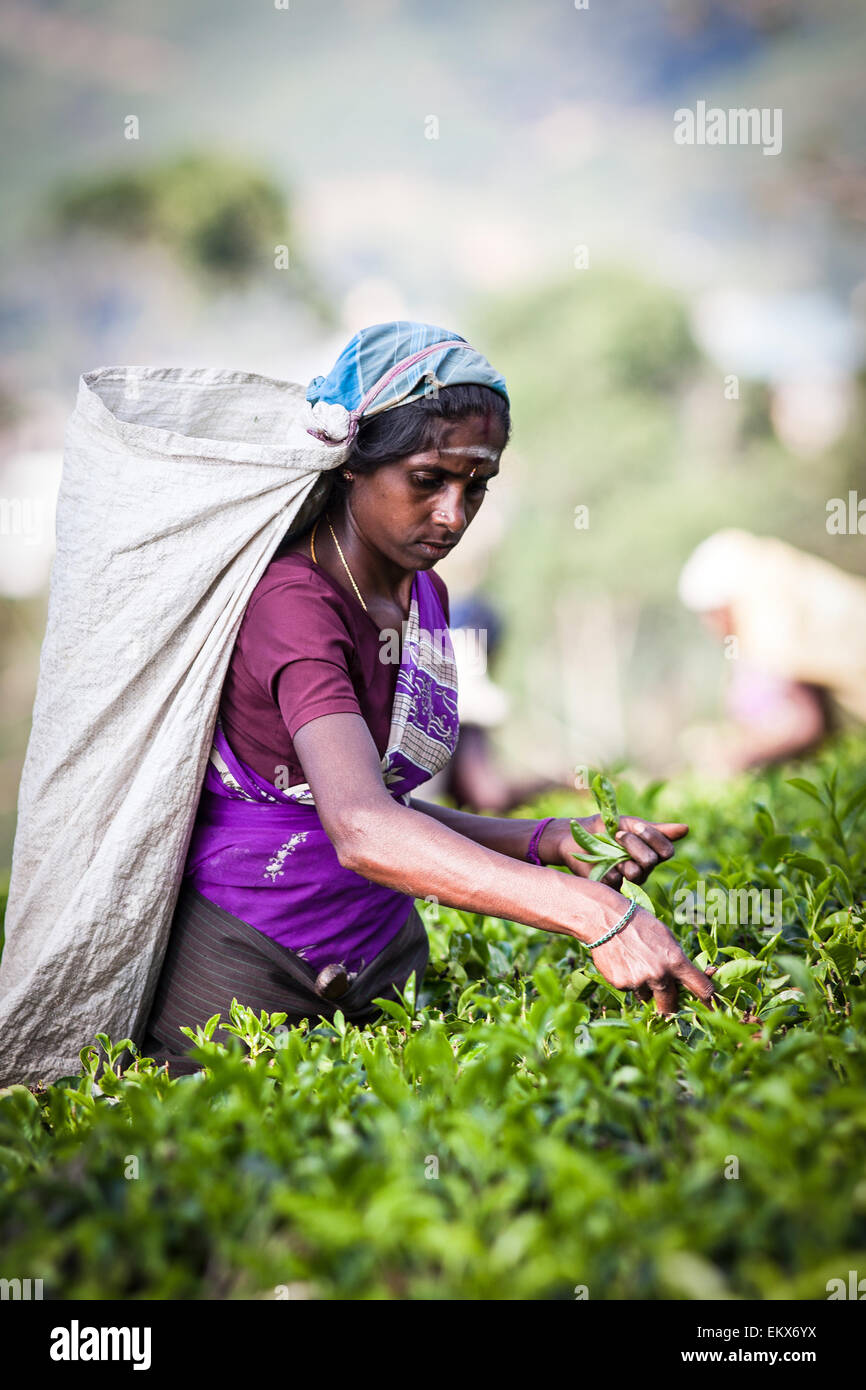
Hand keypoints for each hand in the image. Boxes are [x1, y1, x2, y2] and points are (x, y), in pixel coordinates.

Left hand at [540, 815, 688, 888]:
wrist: (575, 836)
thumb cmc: (605, 829)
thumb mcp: (629, 824)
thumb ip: (656, 829)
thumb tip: (687, 828)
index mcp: (651, 852)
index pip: (667, 851)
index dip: (654, 838)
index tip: (636, 826)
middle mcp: (643, 869)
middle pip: (652, 861)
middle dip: (635, 844)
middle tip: (618, 835)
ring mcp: (628, 881)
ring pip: (637, 872)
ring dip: (622, 855)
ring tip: (608, 849)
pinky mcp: (612, 888)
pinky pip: (616, 879)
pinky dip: (607, 866)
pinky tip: (599, 862)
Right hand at [589, 904, 716, 1016]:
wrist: (606, 918)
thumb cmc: (641, 925)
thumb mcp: (667, 938)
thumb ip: (679, 962)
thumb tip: (689, 983)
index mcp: (676, 961)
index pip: (701, 989)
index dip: (708, 1002)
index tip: (711, 1010)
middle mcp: (659, 975)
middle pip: (671, 1007)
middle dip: (669, 1006)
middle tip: (665, 1000)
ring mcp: (639, 981)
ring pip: (647, 998)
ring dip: (645, 989)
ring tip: (635, 963)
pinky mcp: (621, 984)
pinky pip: (630, 991)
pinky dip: (628, 982)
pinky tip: (623, 962)